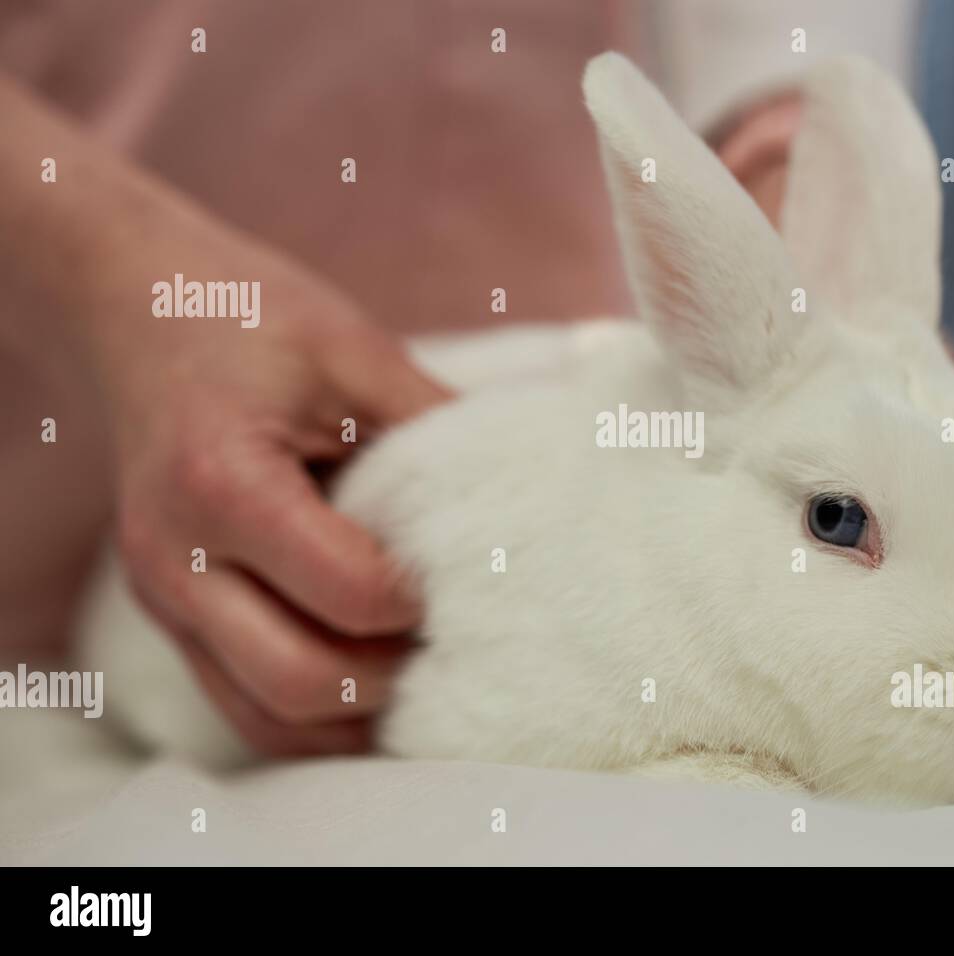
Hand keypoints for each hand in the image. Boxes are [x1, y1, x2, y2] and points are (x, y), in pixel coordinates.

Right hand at [84, 225, 449, 755]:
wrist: (143, 310)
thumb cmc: (255, 320)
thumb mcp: (357, 351)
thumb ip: (436, 429)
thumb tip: (522, 497)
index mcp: (224, 484)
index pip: (351, 594)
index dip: (423, 599)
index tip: (463, 572)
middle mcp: (178, 559)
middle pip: (304, 682)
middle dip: (395, 674)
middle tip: (454, 638)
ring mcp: (162, 598)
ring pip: (269, 719)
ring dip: (356, 711)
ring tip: (421, 667)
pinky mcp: (170, 616)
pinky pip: (242, 708)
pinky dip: (315, 716)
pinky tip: (373, 683)